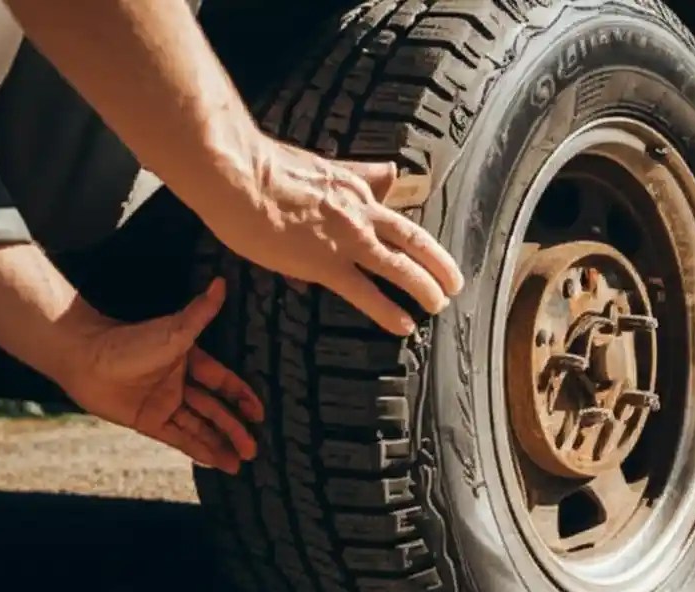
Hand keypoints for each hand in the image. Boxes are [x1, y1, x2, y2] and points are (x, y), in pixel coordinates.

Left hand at [63, 278, 263, 473]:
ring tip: (240, 462)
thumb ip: (201, 312)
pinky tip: (215, 462)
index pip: (224, 383)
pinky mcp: (148, 421)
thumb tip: (221, 281)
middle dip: (235, 429)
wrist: (84, 359)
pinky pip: (179, 438)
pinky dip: (198, 449)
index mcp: (190, 361)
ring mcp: (164, 404)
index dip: (242, 398)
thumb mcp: (174, 330)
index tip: (260, 414)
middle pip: (215, 410)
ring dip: (220, 443)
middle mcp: (179, 384)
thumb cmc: (130, 341)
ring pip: (199, 427)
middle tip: (254, 449)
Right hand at [202, 139, 464, 335]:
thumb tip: (388, 172)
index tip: (430, 251)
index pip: (396, 214)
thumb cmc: (267, 167)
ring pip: (400, 267)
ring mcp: (346, 240)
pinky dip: (389, 311)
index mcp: (357, 190)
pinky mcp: (325, 264)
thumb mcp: (324, 163)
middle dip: (439, 264)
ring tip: (439, 305)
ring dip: (425, 288)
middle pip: (414, 240)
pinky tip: (404, 326)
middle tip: (455, 284)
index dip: (417, 236)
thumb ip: (357, 173)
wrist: (238, 176)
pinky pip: (366, 293)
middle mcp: (360, 214)